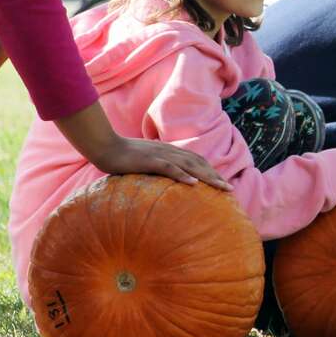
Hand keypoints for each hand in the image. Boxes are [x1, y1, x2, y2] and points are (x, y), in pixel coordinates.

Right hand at [91, 135, 231, 190]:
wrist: (105, 146)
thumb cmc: (123, 158)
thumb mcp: (145, 164)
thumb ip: (157, 171)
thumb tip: (165, 185)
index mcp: (169, 152)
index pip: (196, 161)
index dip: (210, 171)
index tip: (222, 184)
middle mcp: (169, 152)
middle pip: (198, 163)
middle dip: (215, 176)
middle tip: (229, 190)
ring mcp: (160, 155)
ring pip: (189, 165)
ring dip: (207, 176)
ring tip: (220, 187)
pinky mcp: (149, 161)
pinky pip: (169, 168)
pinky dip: (183, 176)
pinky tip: (193, 184)